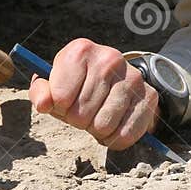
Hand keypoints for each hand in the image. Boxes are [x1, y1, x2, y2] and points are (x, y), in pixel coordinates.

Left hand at [28, 39, 159, 149]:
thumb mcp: (55, 83)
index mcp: (81, 50)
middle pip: (80, 114)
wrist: (118, 78)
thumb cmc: (78, 84)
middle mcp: (109, 59)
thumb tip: (43, 104)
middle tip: (84, 110)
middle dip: (78, 120)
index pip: (59, 96)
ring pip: (103, 126)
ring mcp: (132, 77)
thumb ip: (42, 93)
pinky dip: (115, 139)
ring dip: (96, 130)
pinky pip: (125, 134)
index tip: (64, 101)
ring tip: (98, 116)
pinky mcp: (149, 96)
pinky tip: (114, 125)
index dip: (58, 107)